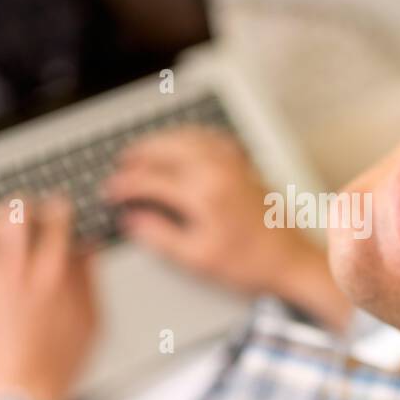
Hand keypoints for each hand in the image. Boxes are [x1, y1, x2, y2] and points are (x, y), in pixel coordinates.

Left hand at [0, 195, 97, 399]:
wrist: (22, 396)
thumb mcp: (91, 321)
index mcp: (53, 278)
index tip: (61, 207)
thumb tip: (86, 249)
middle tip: (28, 208)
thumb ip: (88, 279)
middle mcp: (19, 276)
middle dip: (24, 205)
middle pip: (15, 217)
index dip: (60, 208)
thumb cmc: (60, 363)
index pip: (56, 223)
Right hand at [103, 127, 318, 296]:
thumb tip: (132, 220)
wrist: (289, 259)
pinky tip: (181, 143)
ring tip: (143, 152)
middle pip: (165, 148)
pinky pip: (210, 138)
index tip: (110, 191)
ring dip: (161, 141)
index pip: (150, 179)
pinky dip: (189, 136)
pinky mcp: (243, 165)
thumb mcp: (196, 258)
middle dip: (138, 155)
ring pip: (187, 137)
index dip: (125, 184)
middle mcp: (217, 170)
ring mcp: (232, 164)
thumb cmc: (248, 263)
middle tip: (121, 165)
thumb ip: (159, 236)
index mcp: (202, 194)